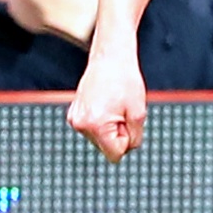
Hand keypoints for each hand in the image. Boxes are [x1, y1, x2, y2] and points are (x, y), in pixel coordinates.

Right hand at [69, 39, 149, 161]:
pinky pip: (92, 128)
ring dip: (110, 127)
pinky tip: (104, 102)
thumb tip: (126, 150)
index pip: (115, 155)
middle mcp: (80, 124)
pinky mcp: (73, 113)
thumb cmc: (126, 81)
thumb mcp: (139, 113)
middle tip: (121, 109)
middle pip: (106, 147)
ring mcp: (74, 119)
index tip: (128, 120)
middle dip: (118, 133)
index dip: (127, 140)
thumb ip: (134, 137)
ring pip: (99, 139)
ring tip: (113, 104)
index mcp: (96, 125)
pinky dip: (101, 120)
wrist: (110, 57)